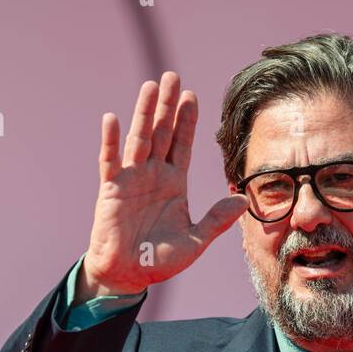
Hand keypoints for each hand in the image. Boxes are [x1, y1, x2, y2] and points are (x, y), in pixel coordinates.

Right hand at [81, 74, 249, 296]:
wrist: (128, 274)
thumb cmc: (159, 260)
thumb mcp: (194, 242)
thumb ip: (216, 221)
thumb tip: (242, 201)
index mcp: (174, 184)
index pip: (182, 145)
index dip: (187, 121)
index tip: (192, 96)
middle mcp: (153, 175)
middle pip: (162, 133)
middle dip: (168, 106)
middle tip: (173, 77)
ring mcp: (131, 179)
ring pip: (139, 138)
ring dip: (144, 113)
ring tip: (151, 87)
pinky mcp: (111, 189)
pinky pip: (110, 160)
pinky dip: (110, 141)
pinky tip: (112, 119)